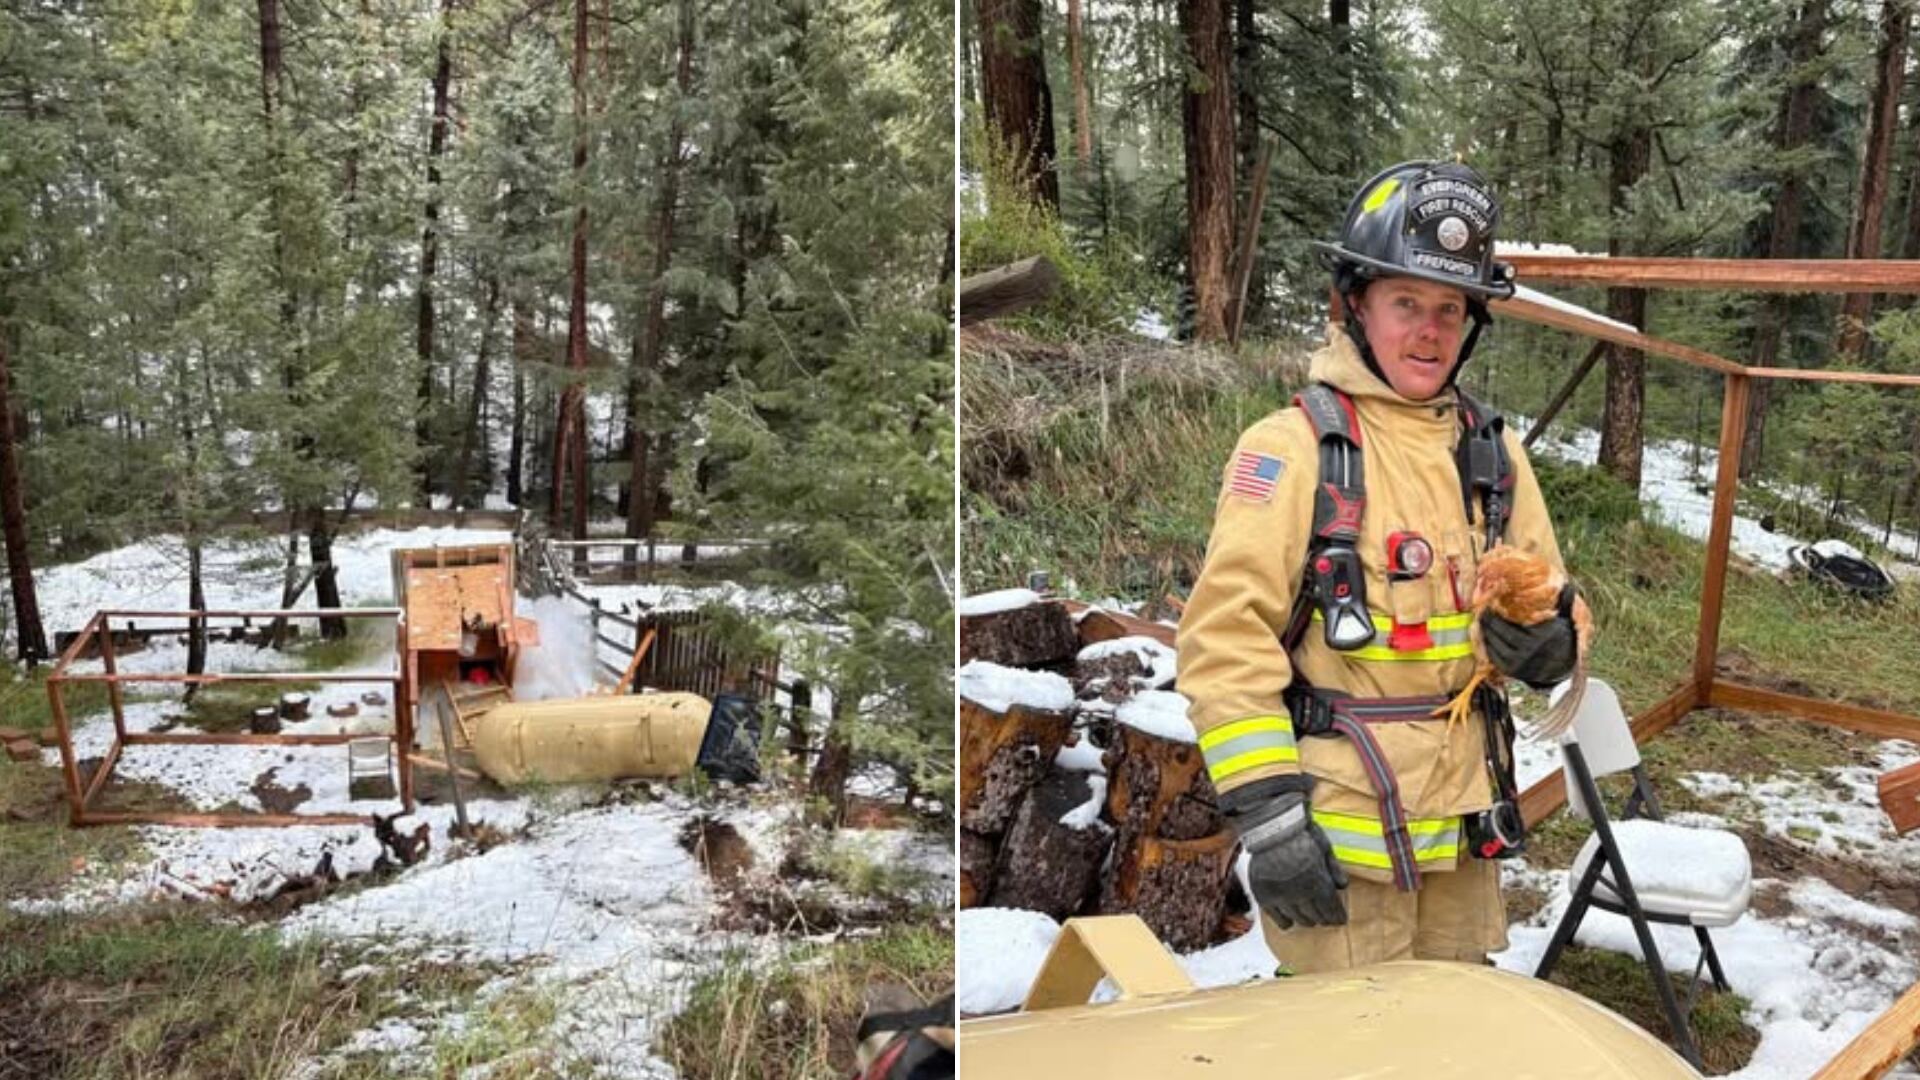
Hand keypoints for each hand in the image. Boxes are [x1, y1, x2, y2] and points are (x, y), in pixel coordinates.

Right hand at [1229, 788, 1348, 929]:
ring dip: (1307, 920)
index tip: (1339, 919)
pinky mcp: (1264, 895)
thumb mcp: (1325, 847)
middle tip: (1325, 917)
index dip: (1337, 917)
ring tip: (1310, 917)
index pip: (1331, 910)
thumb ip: (1334, 869)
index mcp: (1317, 882)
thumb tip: (1342, 886)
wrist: (1270, 826)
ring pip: (1298, 919)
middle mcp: (1299, 893)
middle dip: (1323, 918)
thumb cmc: (1300, 833)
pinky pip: (1278, 918)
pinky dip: (1286, 921)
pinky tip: (1290, 920)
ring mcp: (1280, 896)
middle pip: (1316, 917)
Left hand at [1481, 583, 1577, 688]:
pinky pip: (1493, 655)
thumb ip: (1563, 601)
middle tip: (1483, 609)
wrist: (1562, 666)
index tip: (1494, 600)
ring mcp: (1521, 662)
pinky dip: (1486, 643)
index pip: (1515, 619)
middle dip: (1489, 619)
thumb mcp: (1567, 618)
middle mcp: (1532, 650)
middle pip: (1502, 631)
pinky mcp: (1512, 671)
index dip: (1500, 610)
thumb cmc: (1560, 635)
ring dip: (1485, 630)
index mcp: (1544, 634)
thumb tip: (1563, 584)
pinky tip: (1486, 633)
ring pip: (1495, 643)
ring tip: (1482, 619)